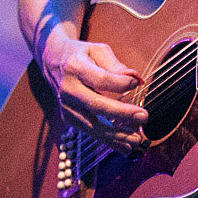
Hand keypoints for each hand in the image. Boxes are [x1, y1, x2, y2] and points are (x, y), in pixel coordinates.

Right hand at [39, 34, 148, 150]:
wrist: (53, 62)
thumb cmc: (81, 55)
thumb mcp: (97, 50)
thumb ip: (116, 65)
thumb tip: (136, 79)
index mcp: (75, 67)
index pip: (100, 79)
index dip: (120, 83)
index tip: (137, 83)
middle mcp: (68, 89)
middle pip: (96, 105)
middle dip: (121, 113)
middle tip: (143, 117)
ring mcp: (67, 106)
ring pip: (92, 125)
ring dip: (117, 135)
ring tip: (137, 138)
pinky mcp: (68, 118)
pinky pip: (90, 132)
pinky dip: (109, 141)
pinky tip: (125, 146)